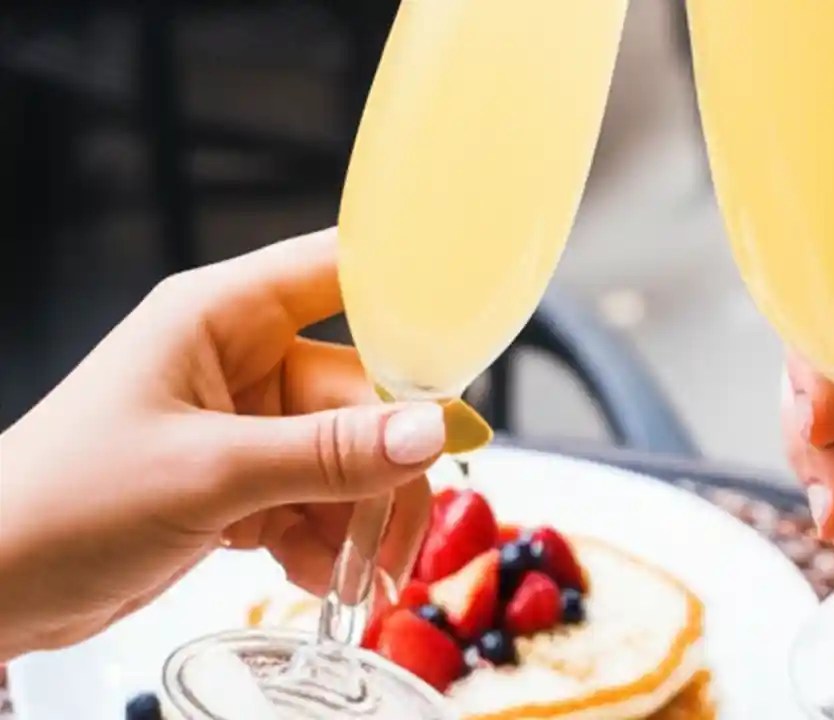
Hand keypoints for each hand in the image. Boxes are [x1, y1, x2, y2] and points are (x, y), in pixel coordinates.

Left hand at [0, 228, 444, 659]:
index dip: (410, 294)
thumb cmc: (63, 502)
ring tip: (364, 577)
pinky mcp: (241, 483)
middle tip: (403, 538)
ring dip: (364, 517)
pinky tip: (322, 578)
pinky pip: (317, 499)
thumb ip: (328, 454)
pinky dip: (329, 542)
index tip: (472, 333)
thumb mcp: (208, 473)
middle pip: (361, 393)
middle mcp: (240, 362)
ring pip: (347, 455)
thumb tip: (433, 432)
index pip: (339, 272)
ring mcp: (244, 426)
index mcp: (222, 317)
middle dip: (389, 467)